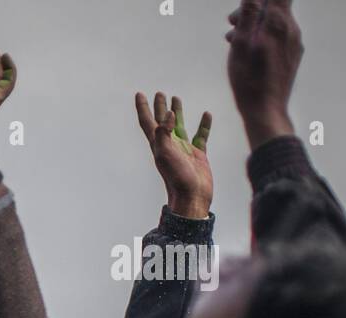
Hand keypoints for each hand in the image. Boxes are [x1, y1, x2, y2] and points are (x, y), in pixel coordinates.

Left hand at [135, 92, 212, 219]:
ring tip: (176, 98)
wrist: (192, 196)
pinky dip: (204, 124)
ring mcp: (183, 149)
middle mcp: (168, 145)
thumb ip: (163, 133)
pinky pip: (201, 135)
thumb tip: (167, 113)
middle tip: (159, 93)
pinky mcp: (198, 154)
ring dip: (177, 112)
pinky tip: (206, 114)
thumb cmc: (176, 177)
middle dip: (158, 107)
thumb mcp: (165, 153)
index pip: (147, 122)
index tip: (139, 93)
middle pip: (161, 121)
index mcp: (157, 145)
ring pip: (179, 126)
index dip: (142, 108)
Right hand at [227, 0, 301, 148]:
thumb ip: (248, 15)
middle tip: (232, 22)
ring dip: (254, 25)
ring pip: (275, 22)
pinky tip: (247, 51)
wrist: (265, 110)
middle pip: (275, 6)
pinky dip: (262, 37)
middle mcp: (291, 29)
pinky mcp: (292, 55)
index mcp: (278, 23)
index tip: (245, 6)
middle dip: (252, 9)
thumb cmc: (249, 80)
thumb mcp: (241, 44)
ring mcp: (294, 43)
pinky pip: (278, 36)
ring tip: (233, 39)